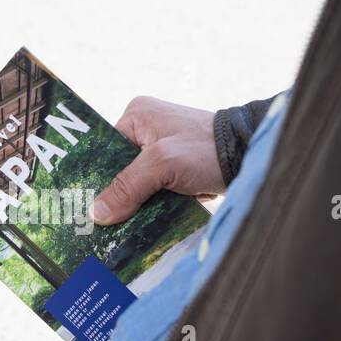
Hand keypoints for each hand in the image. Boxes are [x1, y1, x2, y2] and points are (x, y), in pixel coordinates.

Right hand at [89, 96, 222, 224]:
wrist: (248, 155)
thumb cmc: (205, 150)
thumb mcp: (161, 164)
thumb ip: (127, 187)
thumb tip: (96, 213)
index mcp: (136, 116)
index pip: (105, 152)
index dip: (100, 179)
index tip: (92, 207)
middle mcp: (147, 129)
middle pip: (121, 171)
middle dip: (122, 195)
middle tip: (111, 221)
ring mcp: (164, 148)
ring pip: (139, 184)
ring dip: (140, 203)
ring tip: (131, 224)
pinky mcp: (178, 166)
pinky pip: (155, 189)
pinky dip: (156, 204)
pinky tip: (152, 219)